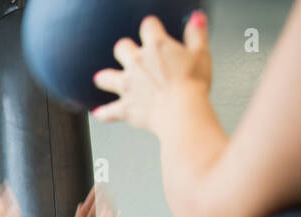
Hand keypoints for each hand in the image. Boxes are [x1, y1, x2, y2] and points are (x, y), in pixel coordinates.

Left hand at [91, 11, 211, 130]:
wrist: (182, 111)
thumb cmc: (192, 84)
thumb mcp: (201, 53)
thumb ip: (197, 33)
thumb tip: (196, 18)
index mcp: (156, 46)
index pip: (148, 26)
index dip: (151, 27)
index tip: (152, 29)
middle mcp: (138, 63)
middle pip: (121, 47)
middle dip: (125, 50)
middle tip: (129, 54)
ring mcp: (128, 85)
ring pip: (106, 77)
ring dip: (104, 77)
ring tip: (102, 78)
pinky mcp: (126, 107)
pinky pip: (109, 111)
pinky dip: (104, 113)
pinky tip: (99, 113)